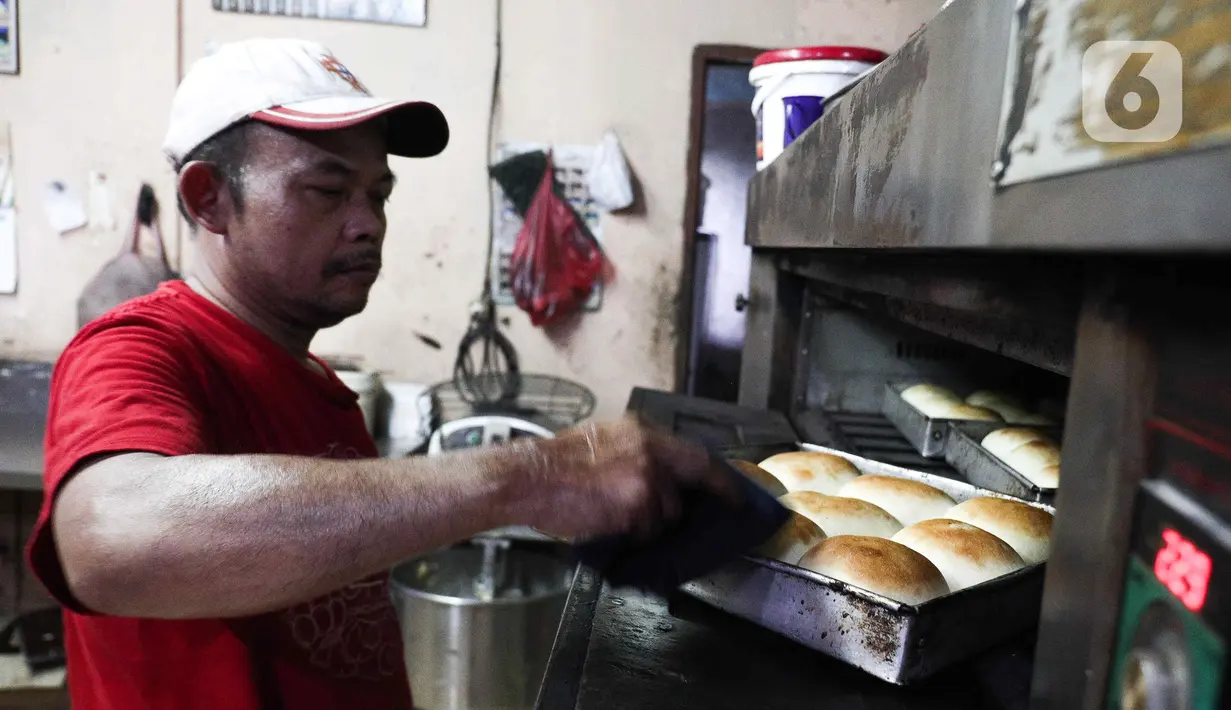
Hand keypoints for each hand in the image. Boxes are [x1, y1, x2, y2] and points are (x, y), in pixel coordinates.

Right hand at [512, 418, 741, 540]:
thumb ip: (634, 453)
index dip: (717, 474)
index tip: (732, 489)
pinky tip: (613, 527)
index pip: (695, 453)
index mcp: (641, 431)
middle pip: (695, 477)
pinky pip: (648, 530)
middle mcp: (651, 449)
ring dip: (655, 522)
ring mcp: (646, 476)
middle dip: (707, 497)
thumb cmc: (554, 465)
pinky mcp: (636, 503)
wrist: (527, 477)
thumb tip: (660, 476)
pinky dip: (636, 534)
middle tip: (721, 510)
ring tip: (626, 520)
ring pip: (669, 511)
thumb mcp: (601, 442)